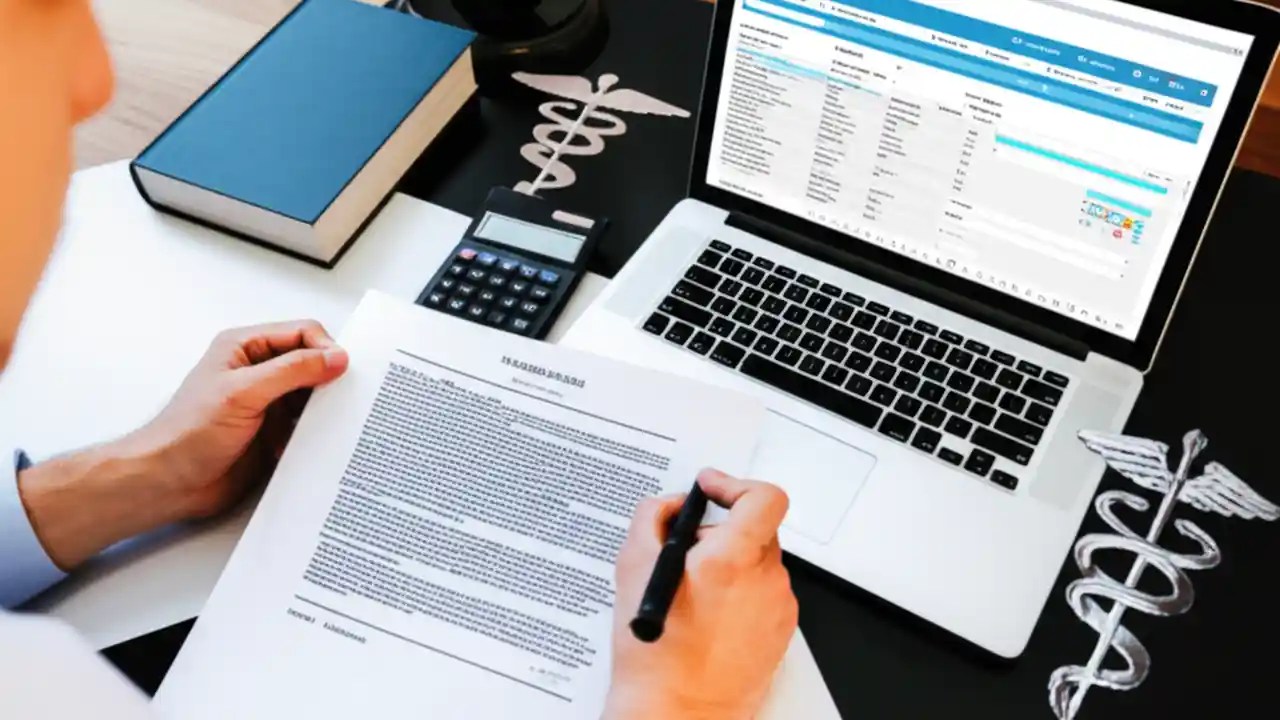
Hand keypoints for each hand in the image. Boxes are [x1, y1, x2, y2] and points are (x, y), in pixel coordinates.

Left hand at [133, 320, 348, 517]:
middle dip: (328, 379)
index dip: (325, 349)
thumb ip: (292, 371)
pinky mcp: (272, 431)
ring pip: (312, 396)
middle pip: (311, 363)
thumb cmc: (188, 434)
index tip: (342, 371)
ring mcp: (266, 402)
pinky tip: (309, 444)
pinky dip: (313, 433)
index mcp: (245, 348)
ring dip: (321, 410)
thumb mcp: (243, 393)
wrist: (169, 483)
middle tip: (344, 398)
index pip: (302, 333)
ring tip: (327, 423)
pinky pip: (307, 425)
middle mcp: (258, 371)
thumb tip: (336, 357)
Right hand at [603, 469, 797, 719]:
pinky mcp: (782, 630)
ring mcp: (778, 607)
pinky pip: (764, 593)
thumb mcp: (633, 569)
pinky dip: (740, 594)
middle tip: (686, 554)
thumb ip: (652, 517)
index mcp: (732, 559)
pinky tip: (709, 618)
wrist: (679, 711)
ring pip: (758, 562)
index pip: (762, 496)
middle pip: (755, 528)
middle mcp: (764, 579)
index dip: (734, 485)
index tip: (711, 488)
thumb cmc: (656, 654)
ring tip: (692, 596)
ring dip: (729, 565)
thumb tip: (672, 504)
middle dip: (721, 532)